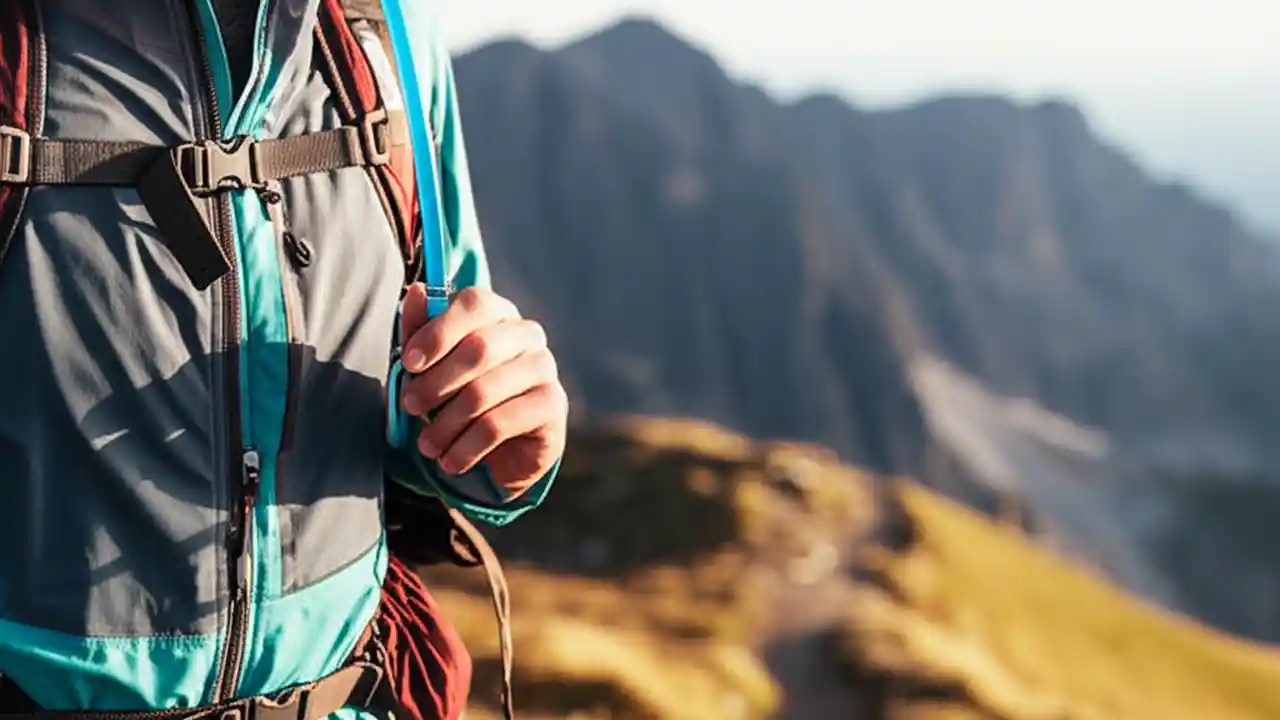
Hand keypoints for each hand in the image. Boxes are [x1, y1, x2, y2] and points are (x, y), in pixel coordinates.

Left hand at [399, 284, 567, 496]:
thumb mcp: (431, 364)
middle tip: (409, 405)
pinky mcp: (553, 405)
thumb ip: (420, 329)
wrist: (500, 449)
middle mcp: (527, 334)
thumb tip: (416, 292)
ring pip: (485, 392)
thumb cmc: (459, 394)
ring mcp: (544, 367)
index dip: (438, 332)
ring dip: (446, 423)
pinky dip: (467, 447)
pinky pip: (500, 424)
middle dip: (436, 382)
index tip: (408, 363)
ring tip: (426, 445)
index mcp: (498, 313)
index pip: (475, 304)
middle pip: (480, 348)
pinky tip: (450, 461)